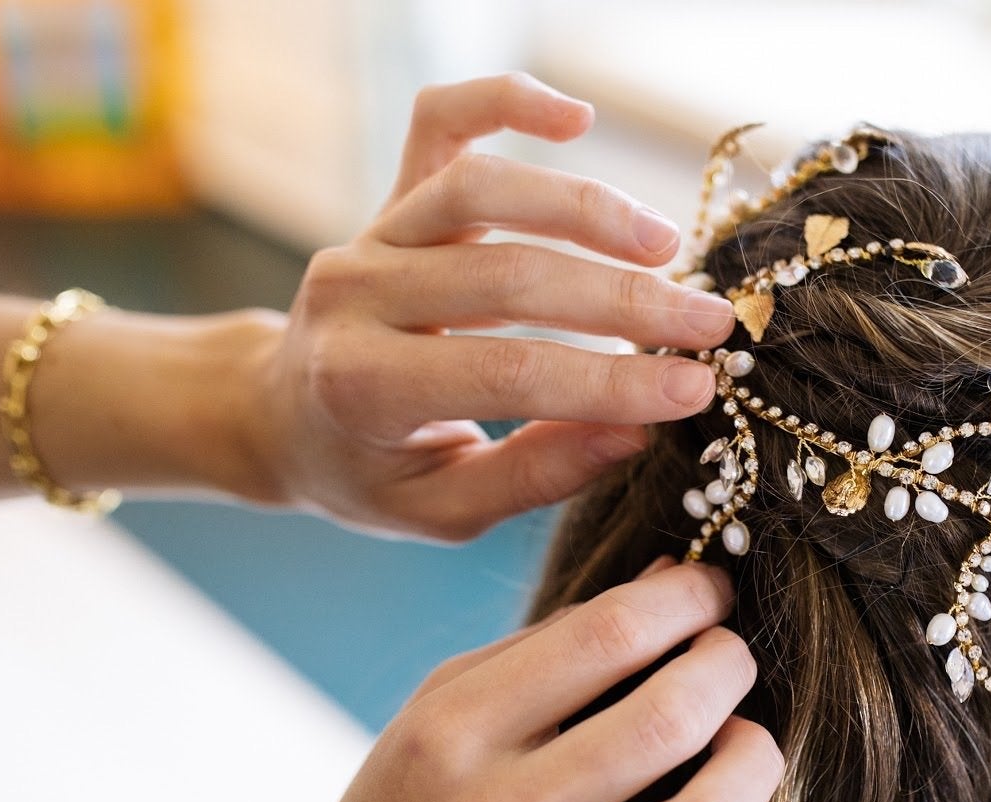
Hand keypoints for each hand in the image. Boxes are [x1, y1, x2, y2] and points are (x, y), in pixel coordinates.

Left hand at [242, 73, 733, 539]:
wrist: (281, 416)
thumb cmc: (369, 474)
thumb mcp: (442, 511)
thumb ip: (534, 475)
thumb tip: (636, 431)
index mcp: (365, 387)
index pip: (511, 373)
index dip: (612, 380)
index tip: (696, 387)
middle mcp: (358, 297)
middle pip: (511, 277)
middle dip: (626, 301)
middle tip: (710, 325)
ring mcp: (371, 235)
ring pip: (484, 192)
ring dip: (587, 210)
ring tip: (666, 246)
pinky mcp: (389, 196)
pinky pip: (441, 123)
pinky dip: (505, 101)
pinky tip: (578, 118)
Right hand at [257, 560, 781, 801]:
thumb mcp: (440, 713)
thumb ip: (550, 645)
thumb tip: (668, 577)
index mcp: (452, 736)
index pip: (606, 637)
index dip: (686, 599)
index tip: (709, 593)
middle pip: (670, 718)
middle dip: (728, 666)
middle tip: (730, 660)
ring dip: (754, 761)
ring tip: (743, 743)